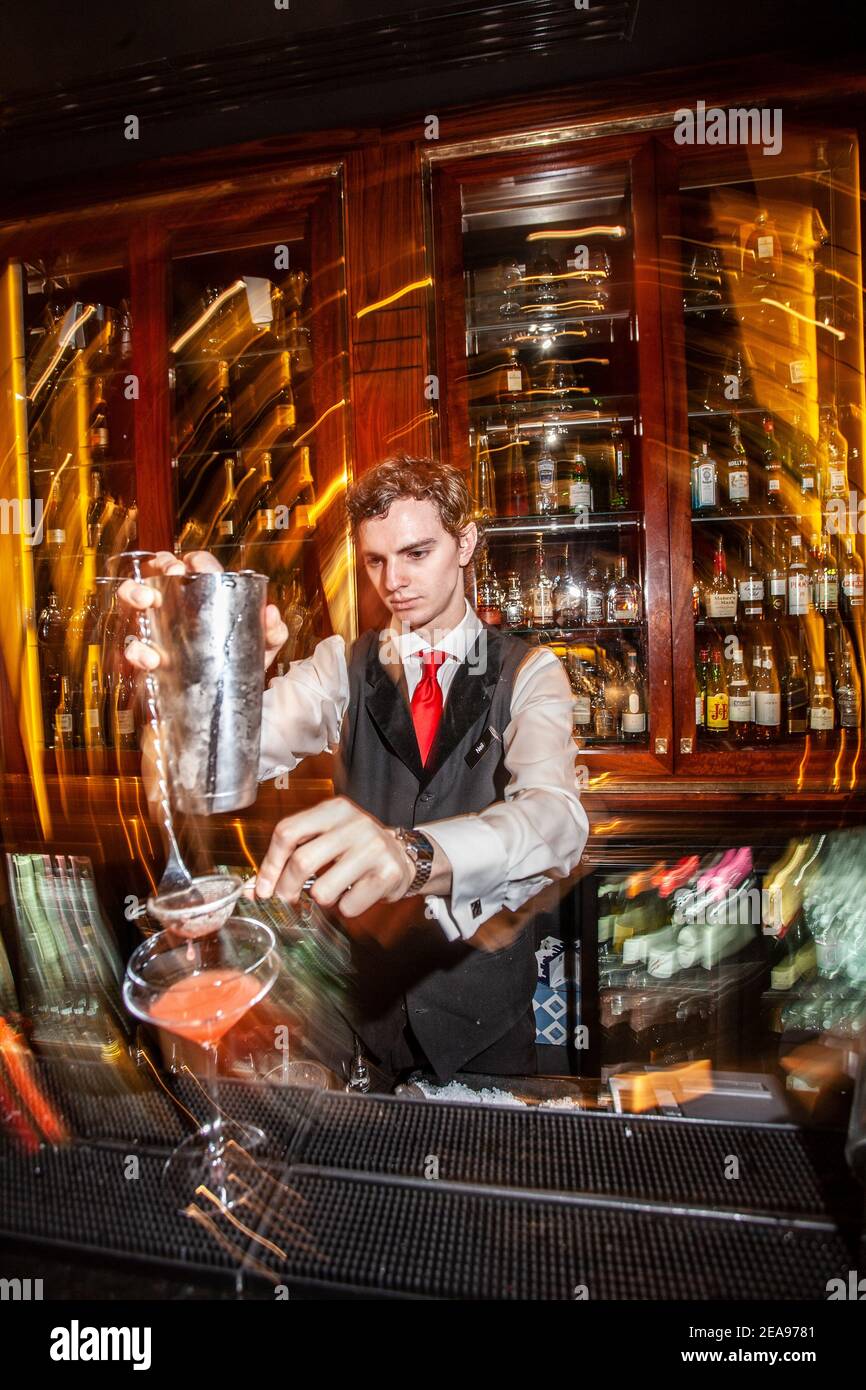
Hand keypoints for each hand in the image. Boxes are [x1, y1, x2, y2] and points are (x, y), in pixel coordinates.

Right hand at [116, 550, 288, 671]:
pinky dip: (136, 651)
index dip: (192, 561)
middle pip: (157, 570)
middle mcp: (175, 603)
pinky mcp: (146, 655)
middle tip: (173, 573)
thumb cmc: (243, 660)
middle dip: (160, 566)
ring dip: (134, 593)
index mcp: (203, 593)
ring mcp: (157, 627)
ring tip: (147, 602)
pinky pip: (132, 647)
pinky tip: (151, 659)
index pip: (194, 565)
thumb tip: (270, 613)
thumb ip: (272, 631)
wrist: (230, 699)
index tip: (192, 567)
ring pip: (132, 598)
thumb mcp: (263, 646)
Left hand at [255, 796, 413, 917]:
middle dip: (286, 889)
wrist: (403, 855)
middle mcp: (354, 823)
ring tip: (333, 889)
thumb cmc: (355, 849)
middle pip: (301, 861)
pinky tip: (355, 894)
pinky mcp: (387, 874)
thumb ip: (290, 857)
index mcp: (333, 809)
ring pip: (323, 890)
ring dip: (321, 900)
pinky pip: (348, 906)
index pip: (287, 832)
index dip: (269, 864)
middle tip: (287, 899)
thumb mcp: (324, 840)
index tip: (262, 888)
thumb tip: (253, 889)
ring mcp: (373, 848)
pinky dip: (345, 908)